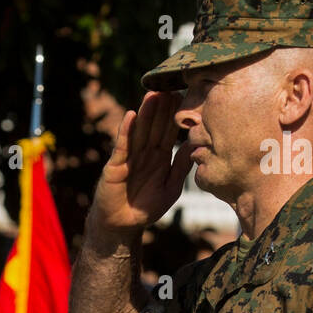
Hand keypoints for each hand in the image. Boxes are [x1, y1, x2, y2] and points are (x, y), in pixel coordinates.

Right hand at [90, 92, 193, 233]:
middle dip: (161, 108)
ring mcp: (129, 158)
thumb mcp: (171, 188)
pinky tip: (130, 116)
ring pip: (139, 132)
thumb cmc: (145, 208)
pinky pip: (122, 146)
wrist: (122, 226)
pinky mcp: (115, 166)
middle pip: (154, 126)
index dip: (175, 116)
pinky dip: (125, 131)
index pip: (168, 132)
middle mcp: (144, 154)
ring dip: (145, 113)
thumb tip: (196, 146)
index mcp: (158, 158)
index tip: (185, 97)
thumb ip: (181, 167)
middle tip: (169, 86)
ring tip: (152, 94)